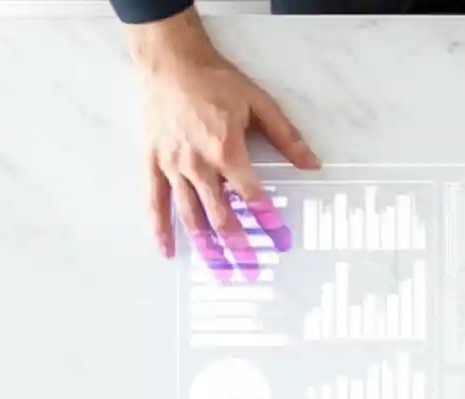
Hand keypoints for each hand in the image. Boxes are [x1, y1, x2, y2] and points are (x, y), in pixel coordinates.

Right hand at [128, 8, 319, 279]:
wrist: (171, 62)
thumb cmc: (216, 80)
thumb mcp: (259, 103)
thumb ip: (287, 137)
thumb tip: (311, 164)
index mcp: (227, 150)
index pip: (252, 195)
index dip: (267, 219)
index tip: (279, 239)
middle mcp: (198, 165)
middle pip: (221, 215)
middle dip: (239, 245)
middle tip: (251, 268)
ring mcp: (173, 167)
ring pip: (191, 216)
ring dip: (207, 247)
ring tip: (220, 270)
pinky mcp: (153, 163)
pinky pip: (155, 202)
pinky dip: (160, 229)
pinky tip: (168, 251)